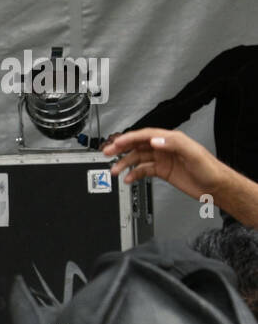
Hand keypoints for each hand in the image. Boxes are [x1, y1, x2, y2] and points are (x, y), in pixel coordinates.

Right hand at [103, 128, 228, 201]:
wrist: (216, 187)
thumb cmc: (210, 169)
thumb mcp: (193, 154)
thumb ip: (174, 144)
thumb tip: (154, 141)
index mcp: (171, 140)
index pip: (146, 136)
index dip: (130, 138)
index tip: (117, 143)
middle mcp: (165, 148)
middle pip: (138, 145)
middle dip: (121, 148)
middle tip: (107, 152)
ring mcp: (162, 160)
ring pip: (138, 158)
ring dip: (125, 163)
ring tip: (115, 170)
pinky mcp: (162, 171)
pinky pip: (143, 170)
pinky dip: (133, 174)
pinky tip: (128, 179)